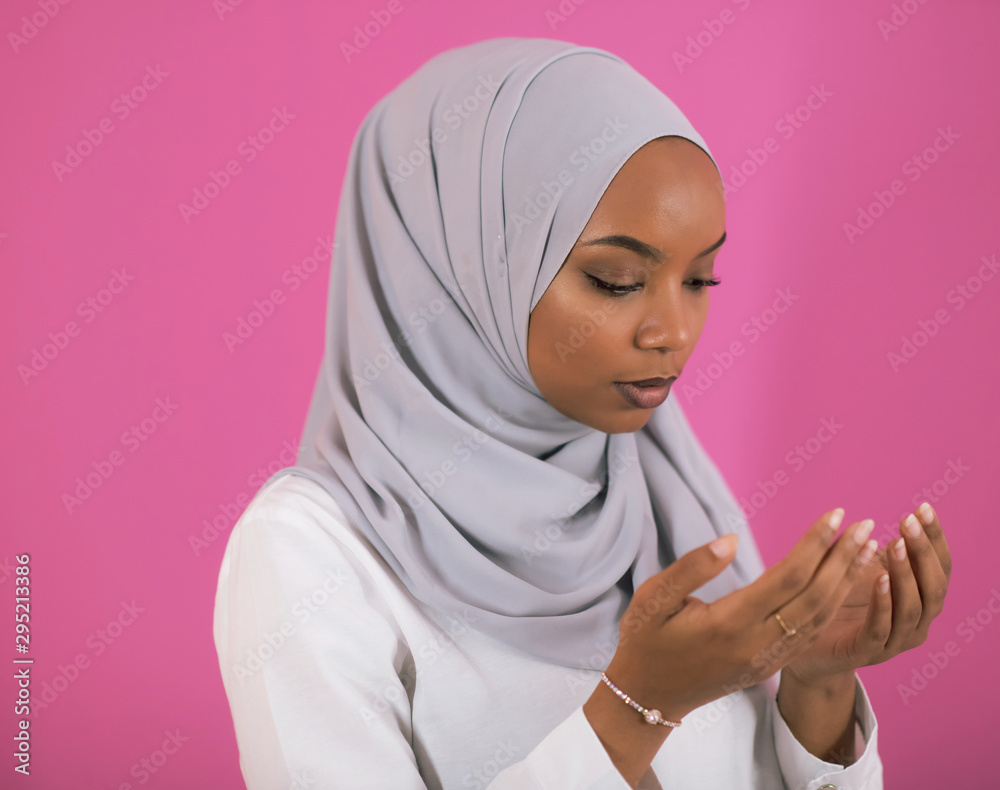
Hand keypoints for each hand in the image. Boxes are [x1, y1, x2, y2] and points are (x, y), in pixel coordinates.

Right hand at [584, 508, 874, 787]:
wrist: (649, 697)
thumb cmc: (646, 640)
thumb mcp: (651, 598)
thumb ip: (692, 566)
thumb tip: (730, 539)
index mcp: (728, 622)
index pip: (786, 577)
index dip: (814, 544)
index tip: (835, 514)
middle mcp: (757, 644)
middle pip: (814, 597)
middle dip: (843, 559)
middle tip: (865, 524)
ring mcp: (767, 659)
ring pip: (820, 618)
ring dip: (847, 581)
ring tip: (867, 548)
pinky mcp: (770, 665)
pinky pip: (812, 634)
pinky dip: (835, 605)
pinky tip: (845, 584)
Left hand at [782, 502, 952, 687]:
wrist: (811, 646)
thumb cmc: (840, 603)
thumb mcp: (859, 572)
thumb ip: (870, 552)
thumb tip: (867, 520)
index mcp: (920, 600)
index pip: (940, 567)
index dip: (935, 538)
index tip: (922, 508)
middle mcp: (916, 622)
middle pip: (934, 587)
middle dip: (923, 552)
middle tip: (907, 521)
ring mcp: (895, 640)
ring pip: (912, 608)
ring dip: (906, 574)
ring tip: (895, 544)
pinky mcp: (868, 652)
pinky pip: (881, 629)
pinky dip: (883, 603)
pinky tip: (879, 578)